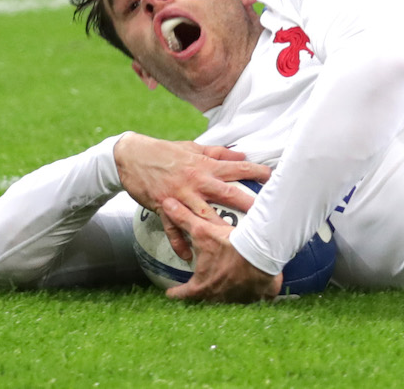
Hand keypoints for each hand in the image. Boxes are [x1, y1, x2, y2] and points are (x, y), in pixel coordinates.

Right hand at [113, 134, 269, 260]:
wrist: (131, 156)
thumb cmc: (165, 151)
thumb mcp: (193, 147)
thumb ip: (218, 153)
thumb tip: (242, 155)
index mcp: (204, 165)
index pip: (236, 167)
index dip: (255, 170)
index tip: (272, 176)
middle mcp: (195, 181)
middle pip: (225, 193)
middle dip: (245, 202)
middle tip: (263, 214)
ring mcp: (179, 196)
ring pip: (202, 215)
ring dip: (216, 228)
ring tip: (231, 242)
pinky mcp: (162, 207)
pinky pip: (172, 229)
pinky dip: (179, 244)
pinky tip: (187, 257)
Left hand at [159, 197, 283, 302]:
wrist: (261, 251)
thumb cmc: (229, 245)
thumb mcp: (202, 231)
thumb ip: (183, 219)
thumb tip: (167, 204)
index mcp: (202, 285)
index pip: (182, 293)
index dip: (175, 292)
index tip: (171, 292)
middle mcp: (219, 296)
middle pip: (207, 300)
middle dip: (205, 294)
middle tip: (202, 289)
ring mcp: (238, 299)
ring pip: (231, 300)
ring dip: (229, 294)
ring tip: (230, 287)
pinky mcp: (258, 295)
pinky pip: (256, 298)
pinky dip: (256, 293)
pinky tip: (258, 289)